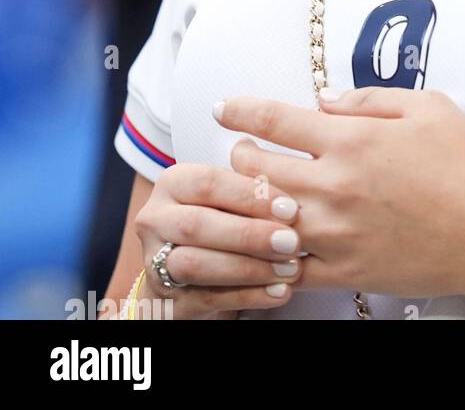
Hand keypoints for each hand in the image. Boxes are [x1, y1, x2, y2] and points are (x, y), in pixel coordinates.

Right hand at [130, 163, 306, 318]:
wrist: (190, 269)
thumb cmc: (222, 218)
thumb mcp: (232, 197)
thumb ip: (252, 191)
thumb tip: (292, 197)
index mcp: (173, 184)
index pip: (208, 182)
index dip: (250, 195)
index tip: (290, 208)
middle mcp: (156, 219)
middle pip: (197, 225)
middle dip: (250, 235)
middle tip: (292, 242)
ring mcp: (154, 262)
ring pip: (196, 265)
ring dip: (249, 268)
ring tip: (289, 269)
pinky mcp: (168, 299)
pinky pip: (207, 298)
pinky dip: (248, 296)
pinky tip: (278, 291)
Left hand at [216, 88, 464, 305]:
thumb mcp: (427, 108)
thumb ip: (369, 99)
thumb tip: (324, 99)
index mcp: (352, 140)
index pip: (276, 119)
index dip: (242, 110)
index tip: (225, 107)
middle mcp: (335, 185)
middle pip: (257, 168)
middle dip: (240, 155)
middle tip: (242, 150)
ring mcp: (335, 232)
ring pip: (262, 217)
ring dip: (247, 202)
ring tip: (248, 193)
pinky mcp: (343, 270)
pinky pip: (287, 267)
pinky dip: (269, 254)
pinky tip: (267, 243)